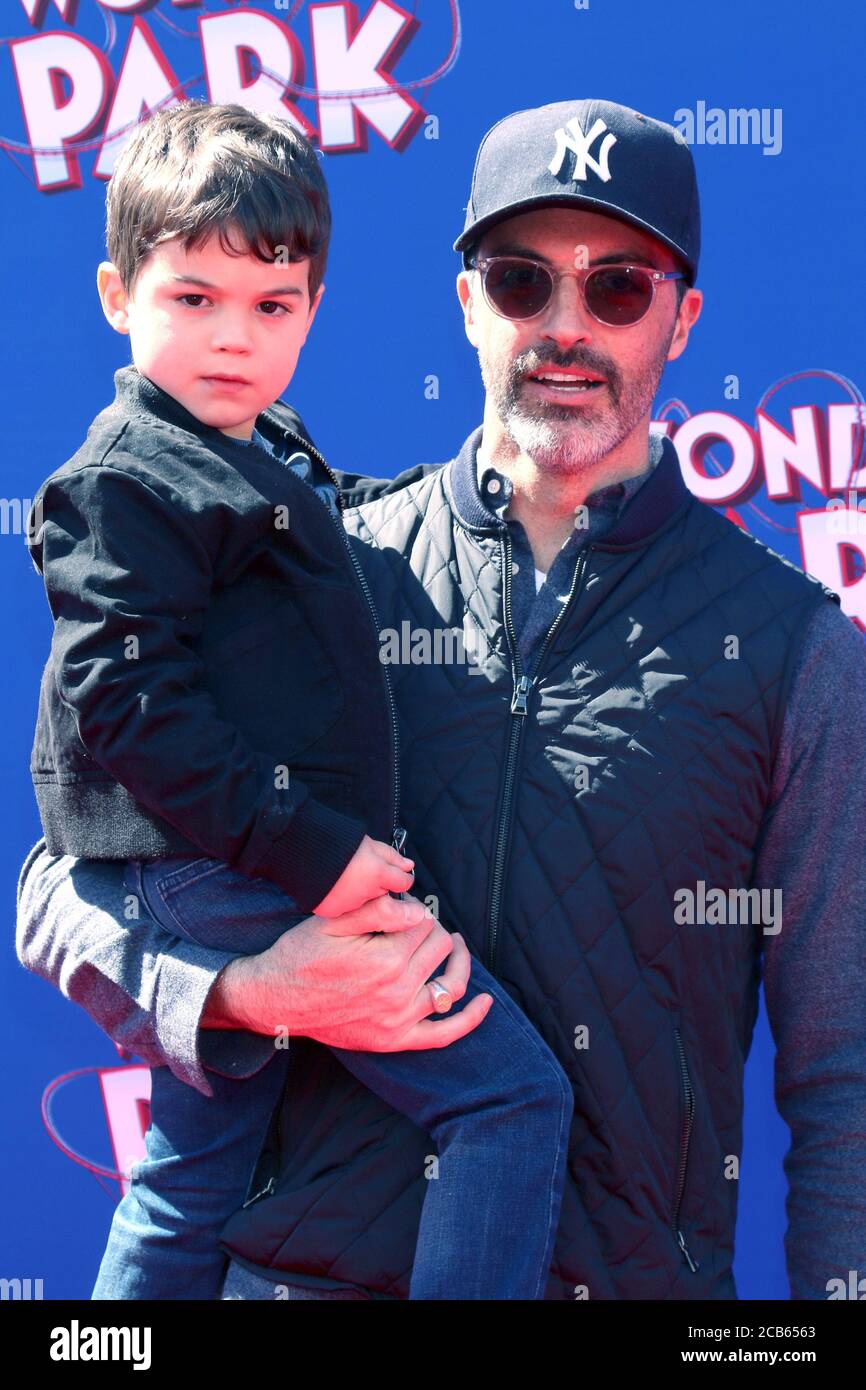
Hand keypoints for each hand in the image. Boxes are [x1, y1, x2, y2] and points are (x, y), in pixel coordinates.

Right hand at [206, 892, 492, 1050]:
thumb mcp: (334, 922)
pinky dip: (470, 1020)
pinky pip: (443, 1034)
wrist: (274, 999)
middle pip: (439, 948)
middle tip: (417, 923)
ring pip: (451, 985)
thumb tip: (420, 908)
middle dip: (433, 930)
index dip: (417, 910)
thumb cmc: (301, 955)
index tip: (401, 909)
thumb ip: (381, 911)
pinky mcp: (395, 1039)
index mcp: (385, 959)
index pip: (425, 923)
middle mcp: (398, 991)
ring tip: (454, 945)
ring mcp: (399, 1019)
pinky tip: (487, 1003)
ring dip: (458, 960)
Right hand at [312, 834, 414, 917]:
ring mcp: (349, 905)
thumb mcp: (367, 843)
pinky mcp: (332, 912)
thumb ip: (391, 856)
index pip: (403, 883)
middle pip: (384, 894)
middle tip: (364, 873)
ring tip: (346, 879)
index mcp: (377, 873)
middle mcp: (366, 893)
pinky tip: (335, 890)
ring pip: (366, 904)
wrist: (301, 849)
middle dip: (379, 886)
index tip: (396, 875)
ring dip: (361, 896)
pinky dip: (344, 903)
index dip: (401, 878)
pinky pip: (346, 910)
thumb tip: (409, 866)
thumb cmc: (337, 841)